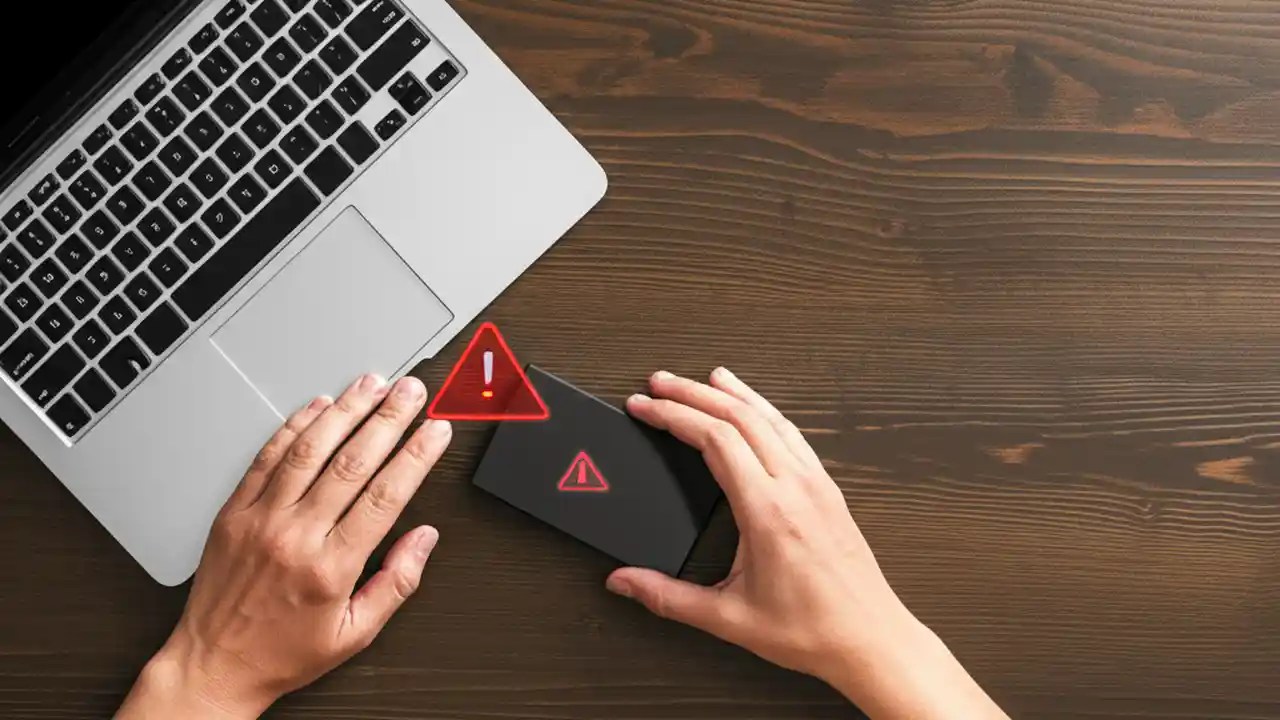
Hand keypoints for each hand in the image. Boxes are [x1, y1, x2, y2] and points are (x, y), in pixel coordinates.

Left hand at [118, 374, 452, 719]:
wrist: (213, 665)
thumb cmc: (282, 652)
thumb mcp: (355, 633)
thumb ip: (396, 582)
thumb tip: (423, 540)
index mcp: (330, 567)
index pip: (385, 495)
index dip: (416, 457)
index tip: (435, 433)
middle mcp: (295, 536)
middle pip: (352, 462)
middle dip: (389, 419)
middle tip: (411, 392)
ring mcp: (261, 519)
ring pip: (310, 450)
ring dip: (345, 411)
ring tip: (371, 385)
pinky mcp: (233, 511)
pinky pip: (267, 458)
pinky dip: (294, 427)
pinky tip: (318, 407)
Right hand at [607, 369, 1005, 719]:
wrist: (870, 639)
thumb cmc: (811, 630)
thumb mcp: (728, 618)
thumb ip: (669, 598)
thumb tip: (625, 583)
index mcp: (767, 511)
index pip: (714, 439)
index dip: (673, 415)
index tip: (645, 406)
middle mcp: (795, 487)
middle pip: (738, 416)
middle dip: (692, 393)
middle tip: (658, 382)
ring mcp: (816, 483)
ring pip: (770, 417)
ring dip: (731, 393)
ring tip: (703, 378)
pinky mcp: (828, 489)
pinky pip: (793, 433)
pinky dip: (765, 410)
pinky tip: (754, 407)